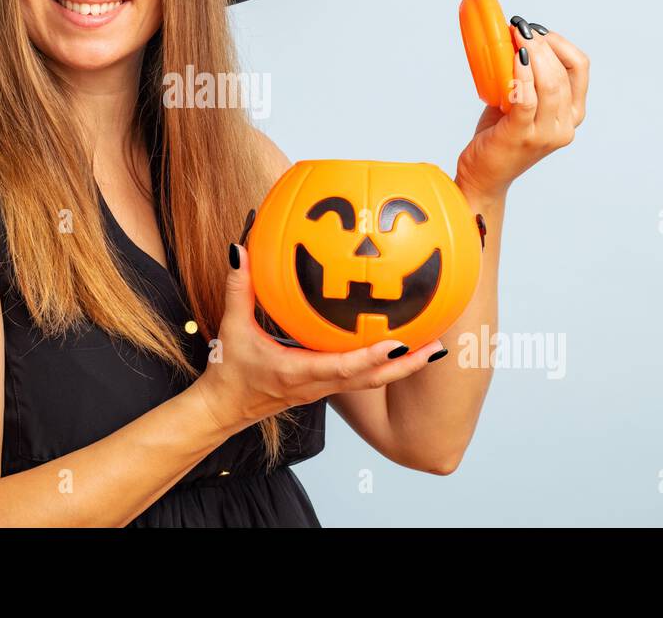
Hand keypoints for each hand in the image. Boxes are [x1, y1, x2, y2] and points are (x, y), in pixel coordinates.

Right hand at [192, 240, 445, 432]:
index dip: (373, 356)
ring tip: (433, 348)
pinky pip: (359, 376)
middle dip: (407, 365)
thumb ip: (239, 288)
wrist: (222, 410)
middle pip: (373, 379)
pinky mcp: (322, 387)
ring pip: (372, 381)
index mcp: (299, 372)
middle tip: (440, 347)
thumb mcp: (231, 328)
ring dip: (402, 367)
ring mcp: (323, 388)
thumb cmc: (228, 372)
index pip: (344, 368)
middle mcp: (318, 384)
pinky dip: (382, 364)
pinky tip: (395, 345)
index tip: (401, 342)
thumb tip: (241, 250)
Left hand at [454, 19, 589, 200]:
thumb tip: (518, 41)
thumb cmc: (500, 137)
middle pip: (563, 73)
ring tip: (516, 36)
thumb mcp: (522, 104)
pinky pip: (527, 99)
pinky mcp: (522, 136)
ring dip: (533, 53)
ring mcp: (546, 133)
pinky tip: (515, 58)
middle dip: (543, 44)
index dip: (561, 44)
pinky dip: (522, 75)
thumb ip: (528, 80)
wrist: (484, 176)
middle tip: (521, 28)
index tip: (538, 30)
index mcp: (572, 115)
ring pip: (549, 84)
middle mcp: (565, 126)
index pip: (580, 68)